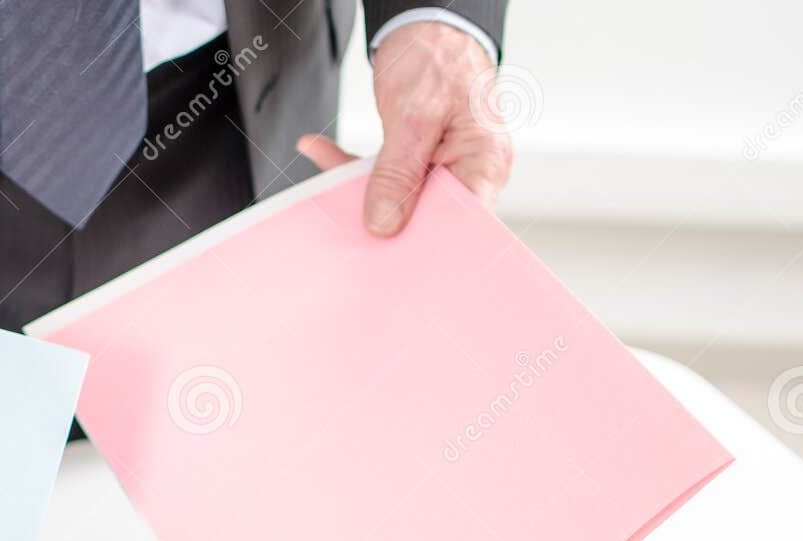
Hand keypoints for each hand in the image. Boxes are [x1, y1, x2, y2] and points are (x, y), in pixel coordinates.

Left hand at [296, 21, 511, 235]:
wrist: (428, 20)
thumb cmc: (437, 57)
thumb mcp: (412, 116)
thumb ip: (398, 174)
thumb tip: (384, 225)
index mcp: (484, 164)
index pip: (461, 225)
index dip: (426, 245)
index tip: (387, 255)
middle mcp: (468, 171)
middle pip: (426, 218)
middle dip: (384, 222)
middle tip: (346, 229)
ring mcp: (443, 167)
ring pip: (399, 198)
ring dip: (358, 191)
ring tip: (324, 182)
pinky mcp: (419, 160)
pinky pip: (386, 175)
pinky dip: (351, 165)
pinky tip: (318, 149)